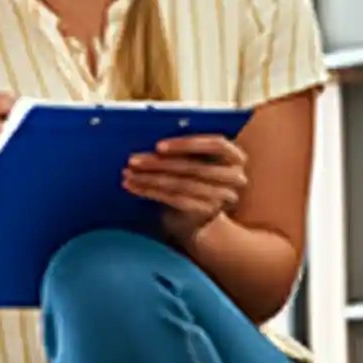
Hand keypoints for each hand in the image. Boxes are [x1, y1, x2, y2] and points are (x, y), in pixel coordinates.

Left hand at [123, 135, 248, 244]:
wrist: (204, 218)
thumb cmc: (196, 180)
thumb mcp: (198, 162)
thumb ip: (185, 152)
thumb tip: (153, 145)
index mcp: (236, 157)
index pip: (216, 144)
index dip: (187, 144)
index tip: (158, 146)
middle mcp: (234, 177)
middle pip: (191, 167)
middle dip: (158, 163)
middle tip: (132, 160)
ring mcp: (221, 196)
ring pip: (179, 184)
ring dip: (148, 178)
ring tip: (127, 174)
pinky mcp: (205, 211)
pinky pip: (173, 199)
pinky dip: (149, 191)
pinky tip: (133, 186)